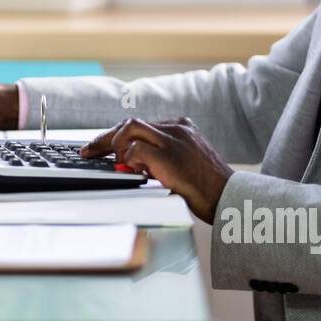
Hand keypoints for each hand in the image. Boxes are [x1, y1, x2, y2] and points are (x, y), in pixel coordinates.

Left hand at [81, 117, 233, 222]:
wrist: (230, 198)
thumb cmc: (209, 187)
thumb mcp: (186, 163)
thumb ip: (163, 157)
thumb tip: (133, 162)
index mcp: (181, 128)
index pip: (141, 125)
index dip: (117, 136)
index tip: (102, 145)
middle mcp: (177, 129)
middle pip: (131, 123)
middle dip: (105, 137)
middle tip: (89, 150)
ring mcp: (173, 140)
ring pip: (130, 128)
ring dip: (113, 144)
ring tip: (108, 158)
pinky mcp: (169, 156)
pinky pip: (136, 150)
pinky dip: (128, 160)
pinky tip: (130, 170)